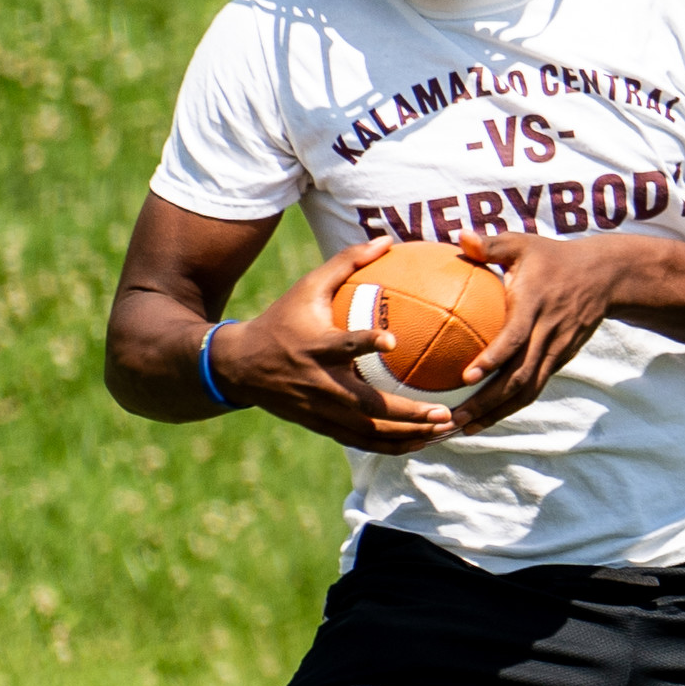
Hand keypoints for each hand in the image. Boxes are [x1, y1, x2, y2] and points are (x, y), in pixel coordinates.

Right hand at [212, 237, 458, 453]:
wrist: (239, 366)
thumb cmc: (282, 321)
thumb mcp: (306, 287)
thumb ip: (346, 263)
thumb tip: (385, 240)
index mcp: (316, 347)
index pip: (342, 346)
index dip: (365, 343)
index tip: (393, 340)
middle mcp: (320, 383)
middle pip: (366, 406)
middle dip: (407, 413)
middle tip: (445, 412)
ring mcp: (320, 410)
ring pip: (368, 432)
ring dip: (408, 435)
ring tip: (446, 430)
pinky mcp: (321, 426)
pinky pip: (362, 442)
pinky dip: (392, 446)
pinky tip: (424, 442)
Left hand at [446, 230, 640, 431]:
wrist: (606, 277)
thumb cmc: (554, 257)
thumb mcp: (524, 243)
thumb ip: (491, 244)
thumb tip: (459, 234)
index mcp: (535, 306)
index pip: (515, 337)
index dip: (493, 358)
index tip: (466, 376)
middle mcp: (547, 334)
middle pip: (519, 377)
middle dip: (487, 403)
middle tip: (454, 418)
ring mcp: (556, 351)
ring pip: (527, 390)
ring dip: (496, 413)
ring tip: (465, 430)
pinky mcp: (558, 361)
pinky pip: (533, 388)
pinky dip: (509, 407)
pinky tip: (484, 418)